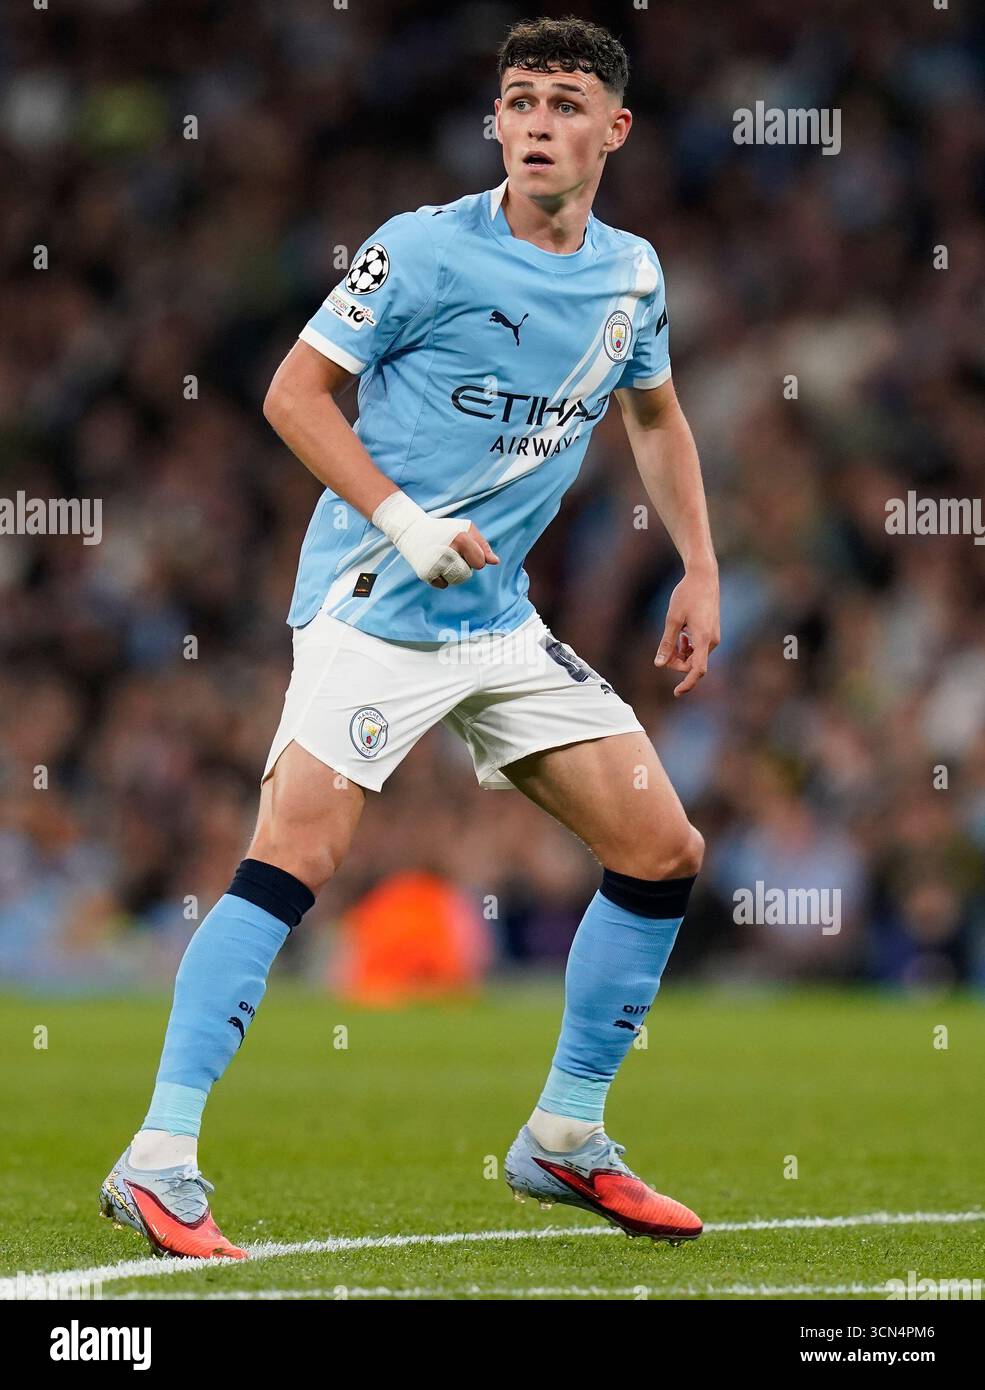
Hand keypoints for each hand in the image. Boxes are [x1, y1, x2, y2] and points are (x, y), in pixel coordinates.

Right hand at [430, 523, 498, 588]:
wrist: (412, 530)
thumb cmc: (445, 530)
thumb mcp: (466, 529)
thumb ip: (483, 546)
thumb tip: (495, 562)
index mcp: (461, 539)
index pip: (480, 563)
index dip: (474, 557)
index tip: (463, 548)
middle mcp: (447, 552)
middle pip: (467, 574)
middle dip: (463, 565)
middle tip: (450, 552)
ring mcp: (435, 564)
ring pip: (456, 580)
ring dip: (454, 572)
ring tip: (443, 557)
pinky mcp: (425, 573)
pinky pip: (443, 585)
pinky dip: (441, 577)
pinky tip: (434, 563)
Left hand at [654, 570, 719, 695]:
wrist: (704, 577)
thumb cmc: (687, 595)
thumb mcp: (672, 619)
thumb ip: (666, 643)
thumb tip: (659, 664)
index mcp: (703, 639)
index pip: (698, 670)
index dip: (688, 683)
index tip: (676, 693)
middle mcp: (711, 641)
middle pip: (692, 665)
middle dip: (676, 663)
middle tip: (663, 652)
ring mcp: (713, 637)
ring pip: (695, 657)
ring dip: (681, 655)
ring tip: (674, 639)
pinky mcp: (711, 633)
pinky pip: (699, 649)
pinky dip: (687, 648)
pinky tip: (682, 636)